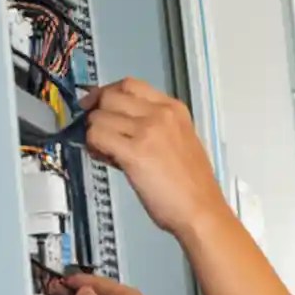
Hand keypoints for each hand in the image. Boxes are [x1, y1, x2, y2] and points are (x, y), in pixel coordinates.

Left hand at [82, 78, 230, 237]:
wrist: (201, 210)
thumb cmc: (192, 186)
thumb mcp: (180, 142)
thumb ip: (152, 127)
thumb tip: (118, 124)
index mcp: (175, 109)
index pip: (130, 84)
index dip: (108, 93)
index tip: (99, 105)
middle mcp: (161, 114)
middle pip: (109, 95)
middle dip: (96, 113)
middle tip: (97, 131)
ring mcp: (148, 131)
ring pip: (98, 116)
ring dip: (94, 133)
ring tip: (106, 151)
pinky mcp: (134, 151)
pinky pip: (96, 136)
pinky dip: (93, 147)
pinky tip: (106, 158)